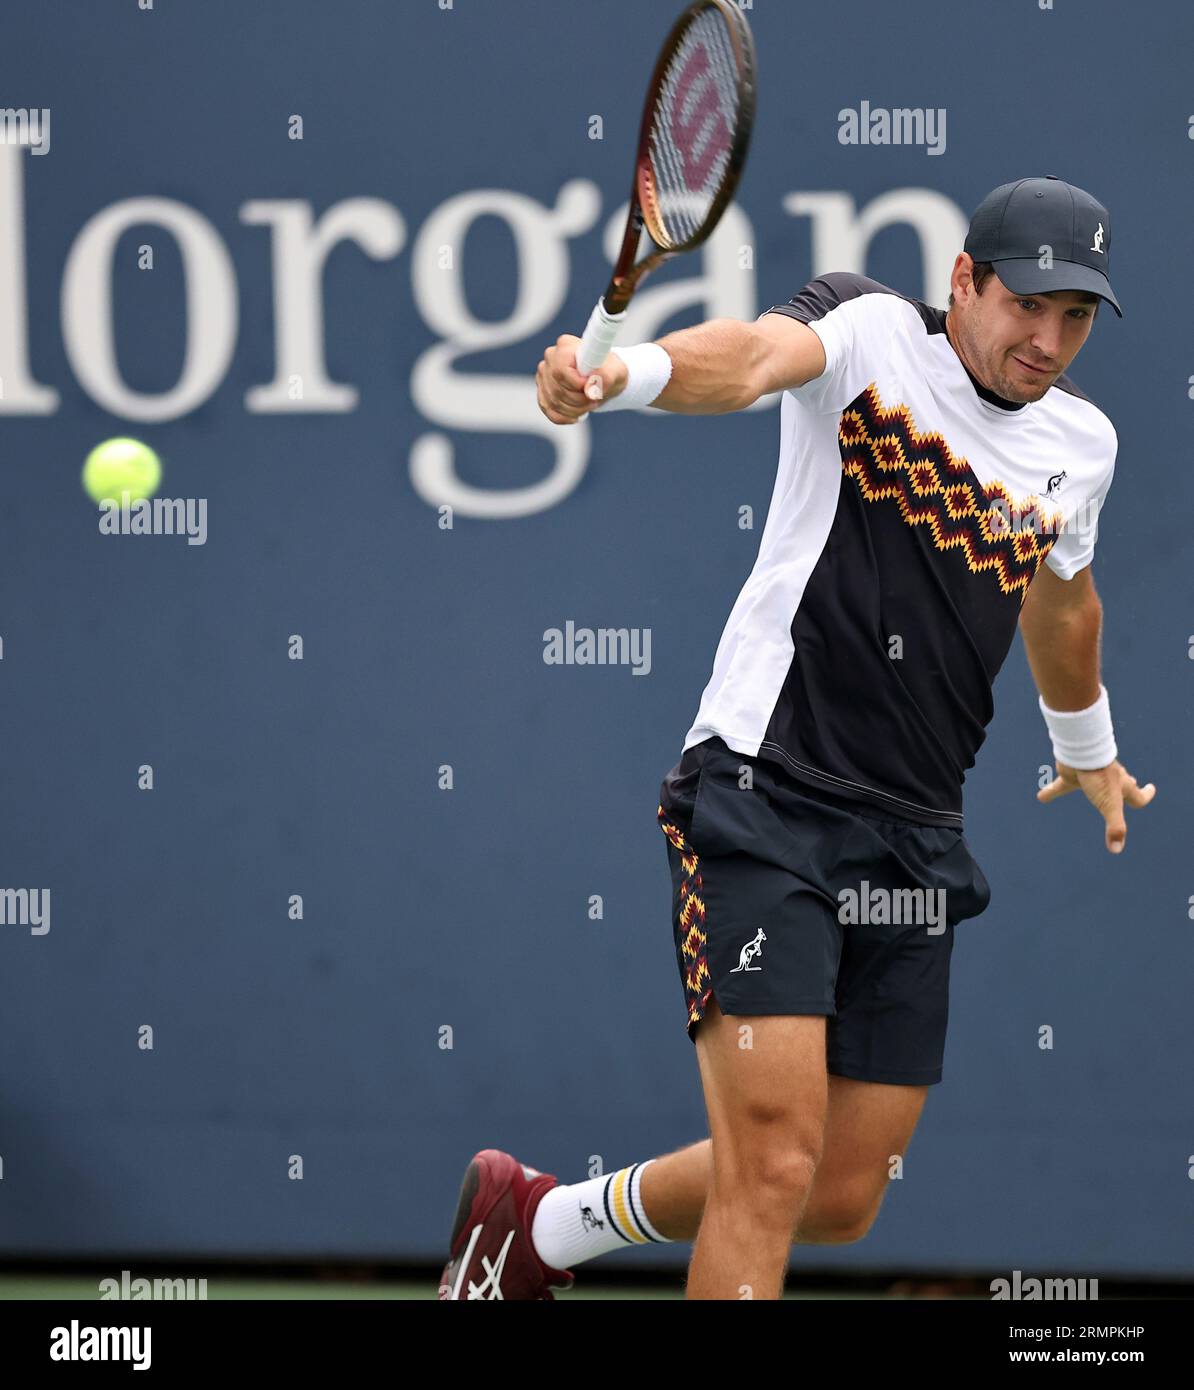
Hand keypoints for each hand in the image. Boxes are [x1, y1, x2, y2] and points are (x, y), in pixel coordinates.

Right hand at [536, 335, 628, 424]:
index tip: (591, 387)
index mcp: (565, 345)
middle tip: (595, 399)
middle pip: (557, 389)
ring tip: (589, 404)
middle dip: (579, 400)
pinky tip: (577, 414)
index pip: (560, 370)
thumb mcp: (616, 372)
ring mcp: (544, 375)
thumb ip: (605, 377)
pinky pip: (550, 412)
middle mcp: (550, 357)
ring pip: (553, 402)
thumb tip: (589, 390)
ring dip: (575, 410)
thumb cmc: (609, 372)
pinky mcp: (543, 392)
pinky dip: (566, 417)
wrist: (604, 380)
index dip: (576, 384)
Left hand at [1037, 759, 1155, 853]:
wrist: (1080, 751)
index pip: (1138, 796)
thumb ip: (1115, 827)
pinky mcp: (1071, 774)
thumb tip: (1116, 849)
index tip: (1150, 789)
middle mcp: (1107, 780)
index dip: (1145, 795)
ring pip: (1092, 784)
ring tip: (1087, 788)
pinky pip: (1060, 785)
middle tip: (1130, 785)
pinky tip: (1042, 797)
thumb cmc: (1099, 777)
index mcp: (1121, 787)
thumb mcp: (1110, 805)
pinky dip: (1051, 791)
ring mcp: (1089, 776)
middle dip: (1125, 787)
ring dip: (1091, 787)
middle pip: (1120, 785)